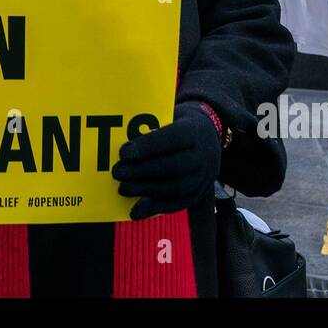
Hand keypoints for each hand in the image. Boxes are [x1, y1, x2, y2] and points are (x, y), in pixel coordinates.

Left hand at [112, 103, 220, 219]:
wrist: (210, 137)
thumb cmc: (179, 125)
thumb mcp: (170, 116)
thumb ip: (151, 126)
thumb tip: (121, 140)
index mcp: (194, 132)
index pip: (172, 139)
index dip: (147, 147)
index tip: (124, 153)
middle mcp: (203, 156)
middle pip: (173, 167)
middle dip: (142, 172)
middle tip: (118, 172)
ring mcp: (203, 177)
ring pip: (175, 189)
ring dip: (146, 191)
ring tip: (123, 189)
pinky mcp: (198, 194)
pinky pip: (177, 205)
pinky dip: (154, 209)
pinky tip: (135, 212)